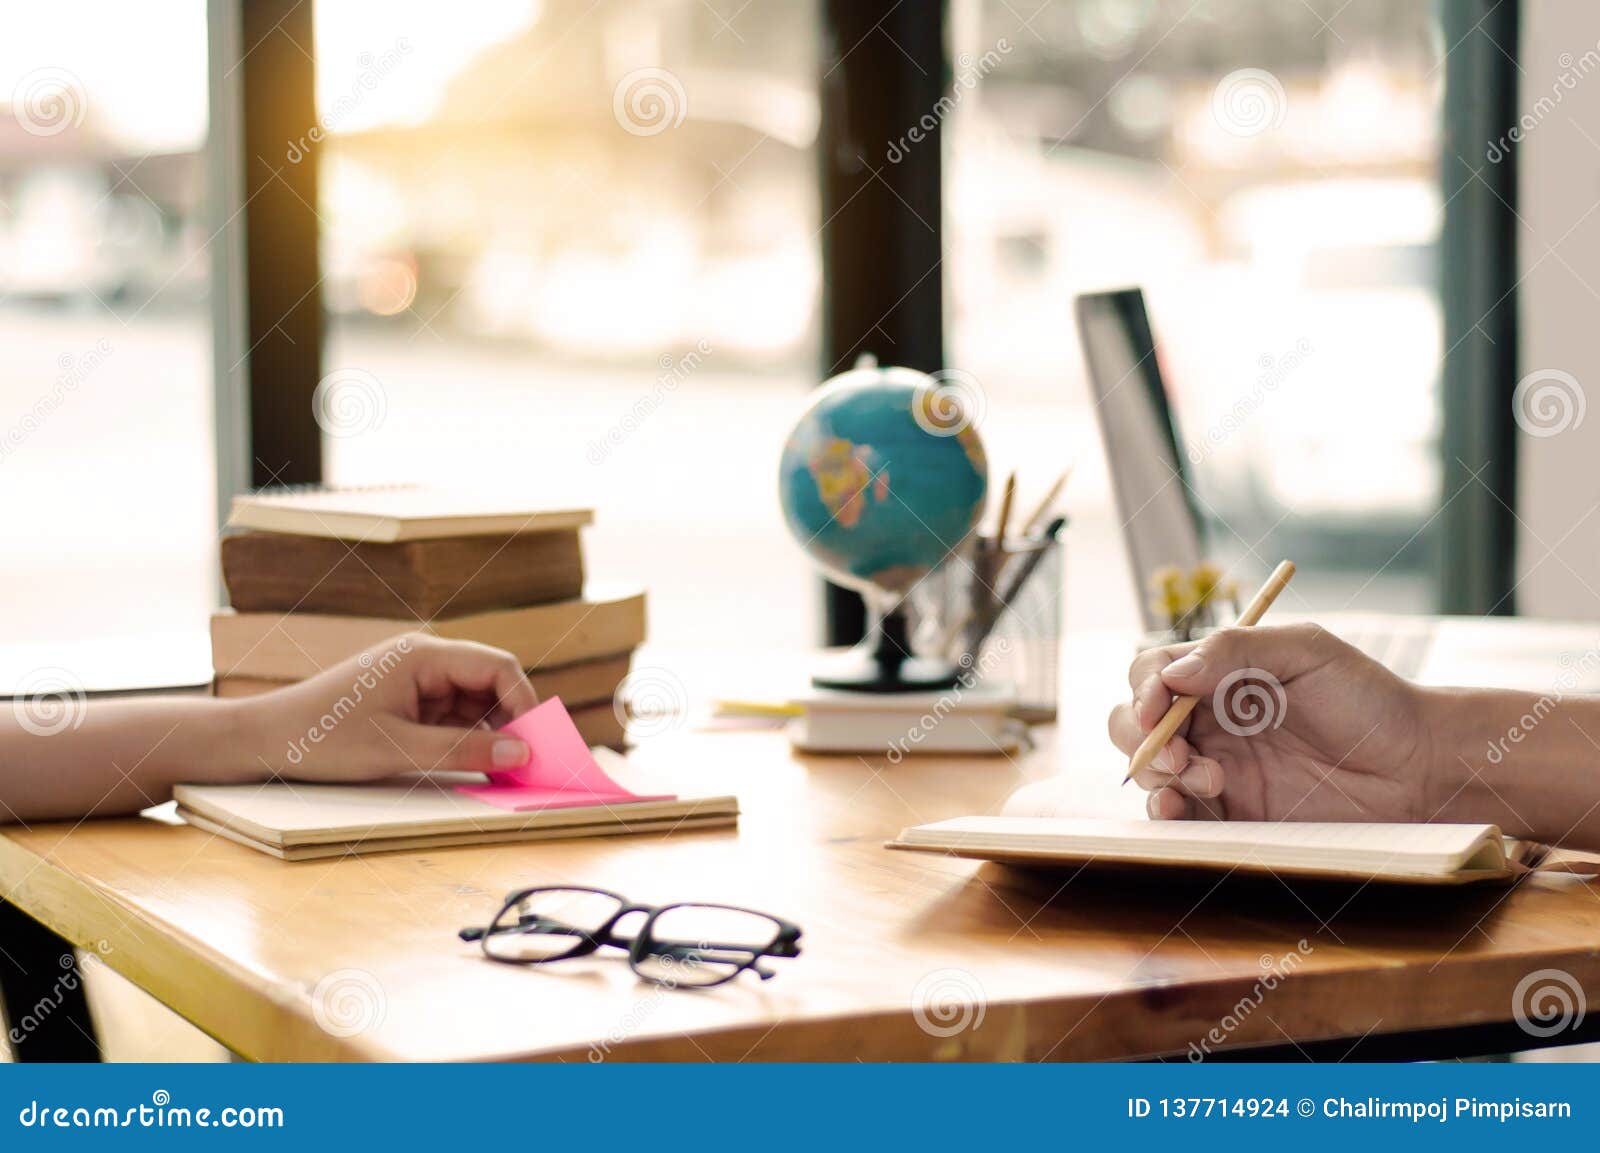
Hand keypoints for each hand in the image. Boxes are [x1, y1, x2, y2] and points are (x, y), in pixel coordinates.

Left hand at [240, 633, 538, 781]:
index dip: (526, 704)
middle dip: (513, 723)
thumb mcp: (397, 751)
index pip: (498, 667)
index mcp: (424, 655)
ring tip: (505, 773)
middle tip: (530, 765)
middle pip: (492, 684)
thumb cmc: (322, 739)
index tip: (539, 745)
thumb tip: (522, 754)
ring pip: (475, 704)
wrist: (263, 741)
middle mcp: (425, 661)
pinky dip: (468, 741)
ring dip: (492, 735)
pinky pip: (453, 718)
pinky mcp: (407, 703)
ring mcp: (416, 682)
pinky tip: (477, 768)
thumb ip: (463, 751)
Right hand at [1107, 624, 1434, 821]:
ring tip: (1209, 778)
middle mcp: (1209, 721)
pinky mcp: (1232, 814)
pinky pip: (1178, 815)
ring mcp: (1216, 768)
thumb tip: (1174, 674)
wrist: (1416, 766)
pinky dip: (1164, 812)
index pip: (1152, 675)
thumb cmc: (1367, 698)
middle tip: (1180, 753)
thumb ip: (1237, 649)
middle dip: (1142, 738)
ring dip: (1158, 774)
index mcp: (1220, 676)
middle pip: (1134, 723)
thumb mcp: (1306, 651)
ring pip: (1148, 769)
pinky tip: (1179, 807)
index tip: (1158, 707)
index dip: (1144, 690)